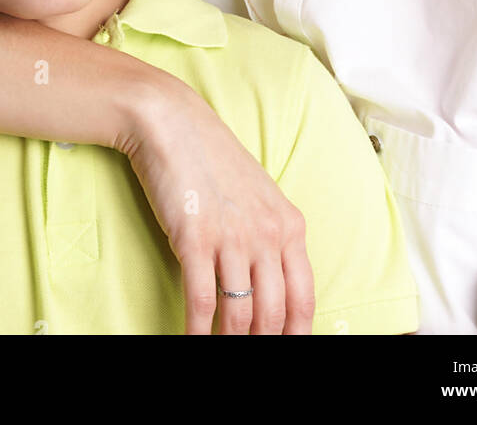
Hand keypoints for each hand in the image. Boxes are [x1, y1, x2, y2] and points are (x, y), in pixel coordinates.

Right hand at [118, 78, 314, 334]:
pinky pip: (202, 302)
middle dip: (262, 344)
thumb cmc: (212, 159)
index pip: (304, 299)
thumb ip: (271, 236)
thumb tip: (272, 286)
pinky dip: (198, 331)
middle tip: (249, 354)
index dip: (296, 336)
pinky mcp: (195, 238)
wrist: (173, 123)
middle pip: (273, 315)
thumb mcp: (258, 195)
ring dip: (230, 342)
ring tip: (222, 351)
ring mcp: (232, 237)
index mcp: (289, 225)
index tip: (287, 349)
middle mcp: (266, 234)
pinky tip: (192, 341)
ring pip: (240, 314)